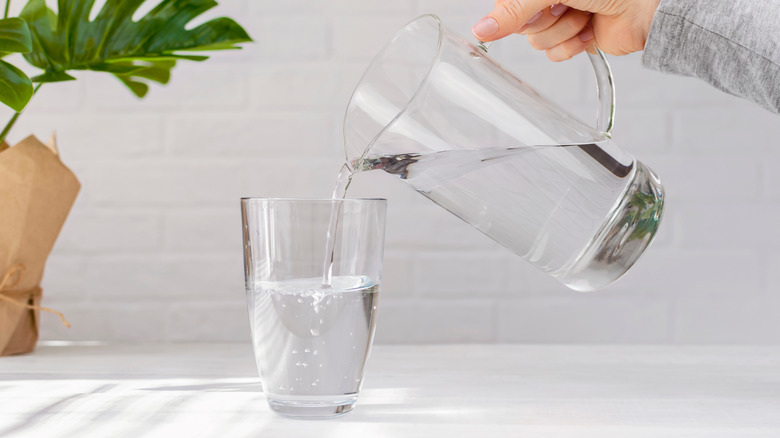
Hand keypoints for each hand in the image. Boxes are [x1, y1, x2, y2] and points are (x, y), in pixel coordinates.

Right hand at [472, 0, 661, 60]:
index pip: (507, 2)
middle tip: (569, 4)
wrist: (649, 7)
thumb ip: (515, 9)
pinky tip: (590, 30)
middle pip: (521, 24)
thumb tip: (481, 29)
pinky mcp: (573, 39)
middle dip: (547, 18)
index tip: (537, 5)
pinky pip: (554, 55)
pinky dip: (574, 45)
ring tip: (586, 15)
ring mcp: (560, 17)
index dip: (516, 10)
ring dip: (564, 31)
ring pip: (537, 42)